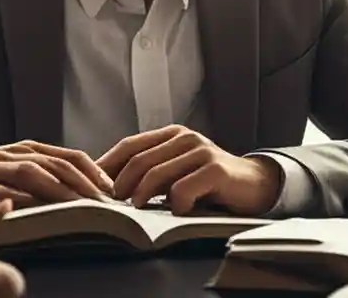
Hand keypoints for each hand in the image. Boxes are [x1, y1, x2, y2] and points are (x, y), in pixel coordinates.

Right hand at [0, 140, 112, 210]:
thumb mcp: (15, 177)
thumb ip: (45, 180)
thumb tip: (87, 195)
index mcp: (24, 151)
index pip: (66, 155)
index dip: (90, 170)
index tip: (110, 189)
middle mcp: (8, 154)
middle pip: (50, 164)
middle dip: (78, 182)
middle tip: (99, 202)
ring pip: (26, 172)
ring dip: (54, 188)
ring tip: (74, 204)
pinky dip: (12, 197)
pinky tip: (29, 207)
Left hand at [97, 125, 282, 215]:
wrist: (254, 185)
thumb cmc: (209, 182)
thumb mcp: (178, 172)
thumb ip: (152, 171)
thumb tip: (110, 187)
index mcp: (171, 135)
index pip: (129, 145)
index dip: (107, 165)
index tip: (93, 187)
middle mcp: (184, 138)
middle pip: (138, 159)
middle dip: (120, 184)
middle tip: (112, 205)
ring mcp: (201, 151)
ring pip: (156, 173)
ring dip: (141, 195)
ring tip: (136, 210)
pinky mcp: (216, 169)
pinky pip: (184, 187)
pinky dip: (175, 203)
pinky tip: (177, 212)